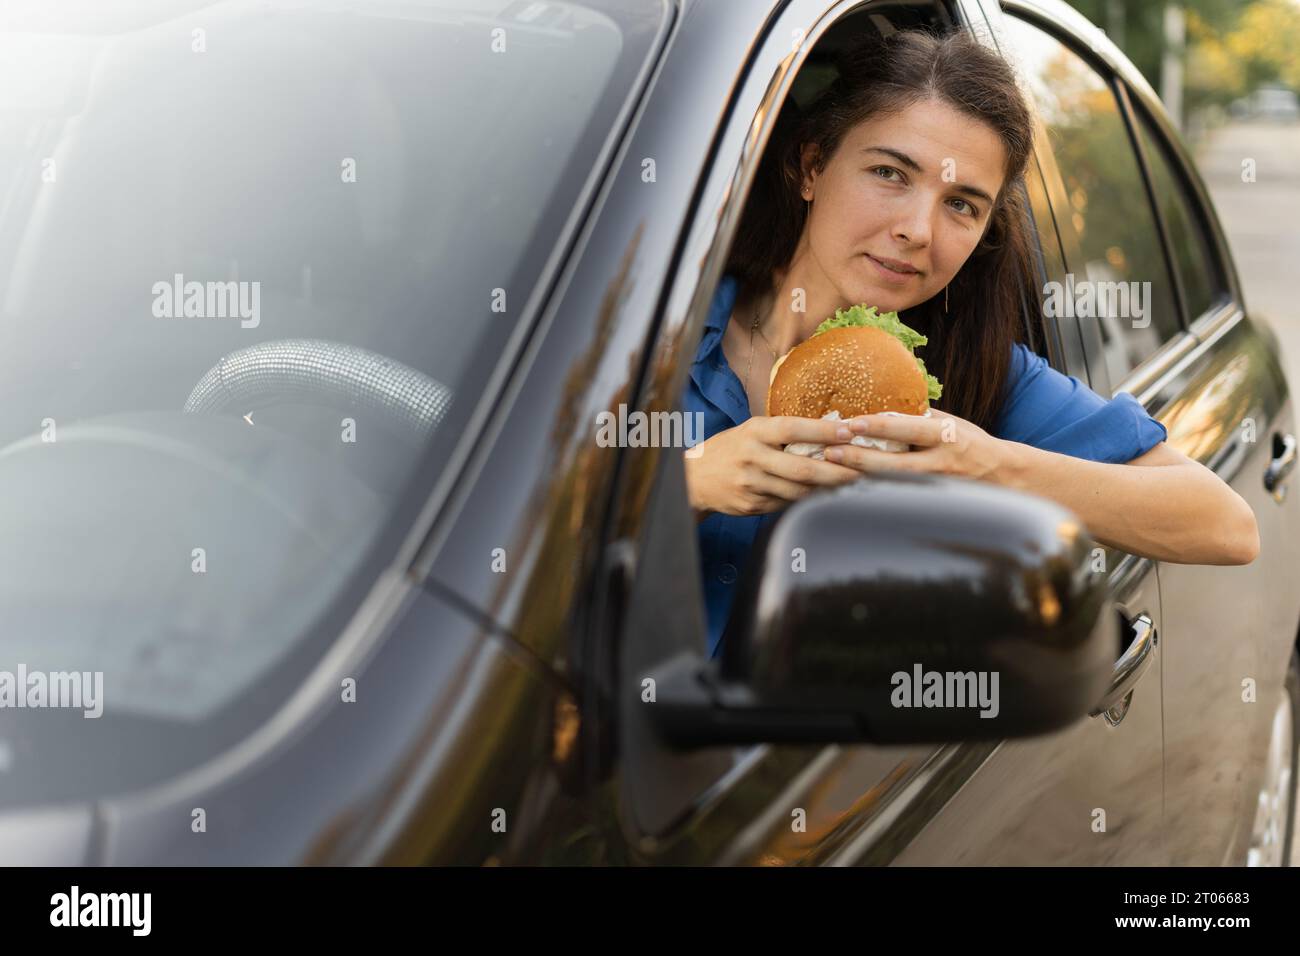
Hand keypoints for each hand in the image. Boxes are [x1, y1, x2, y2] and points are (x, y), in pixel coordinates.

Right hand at [684, 416, 865, 517]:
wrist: (694, 478)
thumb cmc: (732, 449)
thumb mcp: (752, 431)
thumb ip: (783, 433)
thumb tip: (830, 433)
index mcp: (754, 432)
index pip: (793, 429)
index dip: (823, 431)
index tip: (850, 431)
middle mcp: (751, 456)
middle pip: (802, 468)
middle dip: (836, 472)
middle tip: (862, 471)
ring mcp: (750, 484)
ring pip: (797, 491)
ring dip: (826, 490)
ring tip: (850, 485)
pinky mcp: (750, 505)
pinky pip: (786, 504)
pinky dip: (806, 500)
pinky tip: (822, 496)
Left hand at [824, 411, 1009, 483]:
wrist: (1003, 477)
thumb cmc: (970, 444)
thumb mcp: (951, 423)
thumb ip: (919, 416)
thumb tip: (881, 401)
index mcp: (947, 436)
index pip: (909, 429)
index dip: (880, 426)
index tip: (852, 423)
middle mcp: (940, 464)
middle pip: (894, 464)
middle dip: (860, 457)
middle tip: (830, 450)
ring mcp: (934, 488)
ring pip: (891, 486)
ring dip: (859, 478)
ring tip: (830, 470)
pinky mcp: (930, 504)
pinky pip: (895, 499)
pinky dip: (870, 494)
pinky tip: (846, 489)